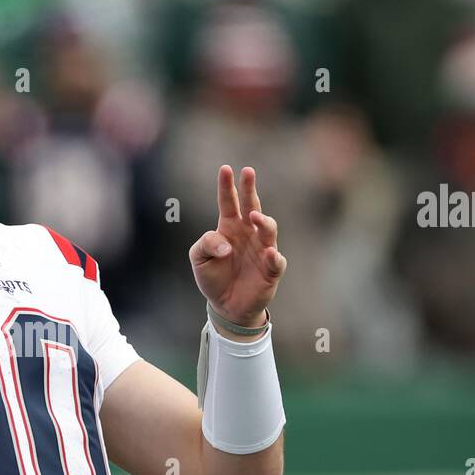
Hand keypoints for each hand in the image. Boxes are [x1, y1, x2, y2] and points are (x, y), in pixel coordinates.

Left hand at [189, 165, 285, 329]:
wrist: (226, 305)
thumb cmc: (213, 277)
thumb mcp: (198, 259)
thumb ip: (206, 244)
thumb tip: (226, 245)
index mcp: (229, 227)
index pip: (228, 202)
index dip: (227, 186)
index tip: (225, 169)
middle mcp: (248, 234)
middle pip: (251, 206)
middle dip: (250, 189)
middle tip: (248, 172)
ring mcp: (262, 250)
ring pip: (268, 229)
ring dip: (263, 221)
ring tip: (255, 216)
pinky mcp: (271, 270)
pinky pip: (275, 261)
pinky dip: (273, 256)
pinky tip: (268, 253)